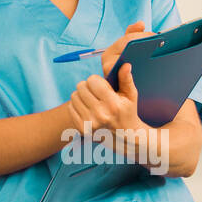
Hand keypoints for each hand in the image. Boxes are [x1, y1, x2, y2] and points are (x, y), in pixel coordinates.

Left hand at [70, 23, 147, 141]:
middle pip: (81, 86)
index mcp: (112, 105)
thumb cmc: (127, 111)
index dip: (97, 81)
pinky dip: (77, 105)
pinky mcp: (81, 129)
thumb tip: (125, 64)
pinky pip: (71, 107)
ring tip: (93, 101)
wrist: (125, 136)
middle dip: (89, 86)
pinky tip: (88, 109)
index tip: (103, 87)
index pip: (92, 80)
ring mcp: (89, 123)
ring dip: (82, 95)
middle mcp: (100, 114)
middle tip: (97, 93)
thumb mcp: (131, 95)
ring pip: (74, 96)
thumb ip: (126, 79)